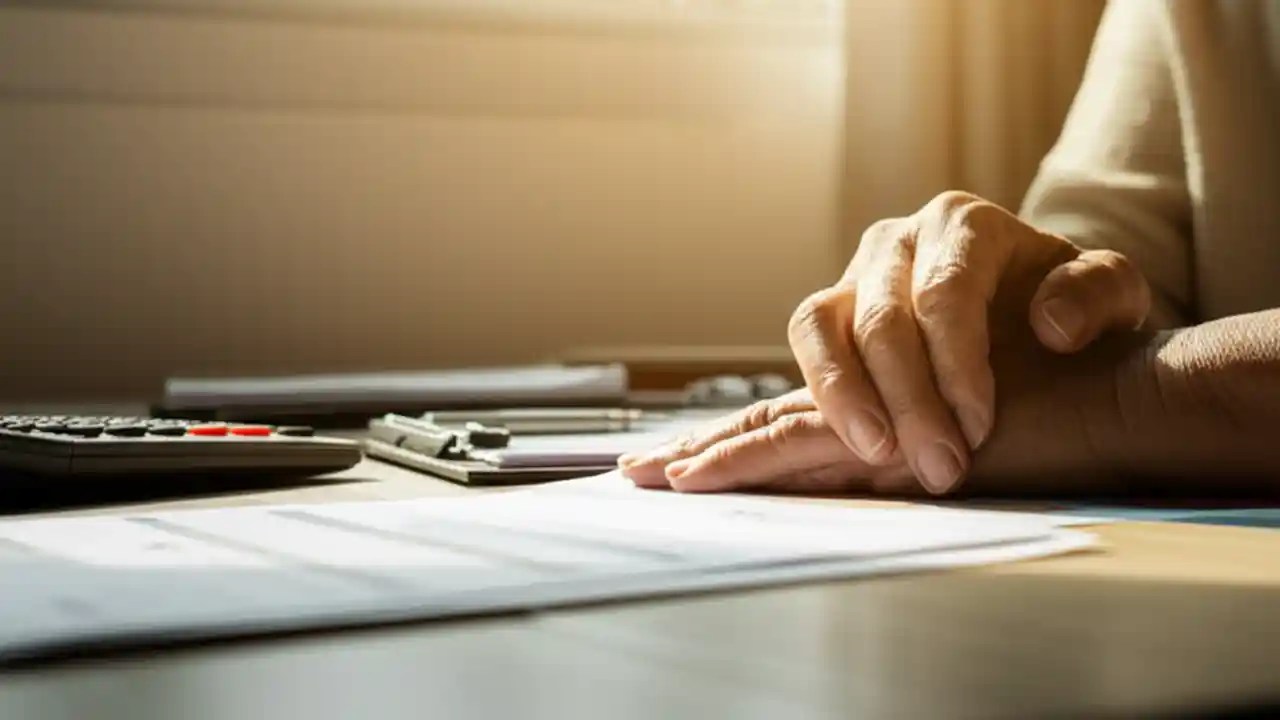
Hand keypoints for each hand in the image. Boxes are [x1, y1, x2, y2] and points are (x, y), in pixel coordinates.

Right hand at [785, 191, 1149, 493]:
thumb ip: (1098, 294)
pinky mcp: (827, 315)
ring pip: (821, 325)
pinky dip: (821, 394)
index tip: (977, 432)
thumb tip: (1051, 325)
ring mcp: (854, 274)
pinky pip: (805, 345)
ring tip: (876, 454)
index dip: (956, 366)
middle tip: (938, 469)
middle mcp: (899, 239)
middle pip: (883, 317)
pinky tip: (855, 442)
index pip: (946, 292)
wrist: (1033, 313)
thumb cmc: (1070, 308)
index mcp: (966, 223)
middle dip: (908, 400)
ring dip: (842, 396)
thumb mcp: (1110, 295)